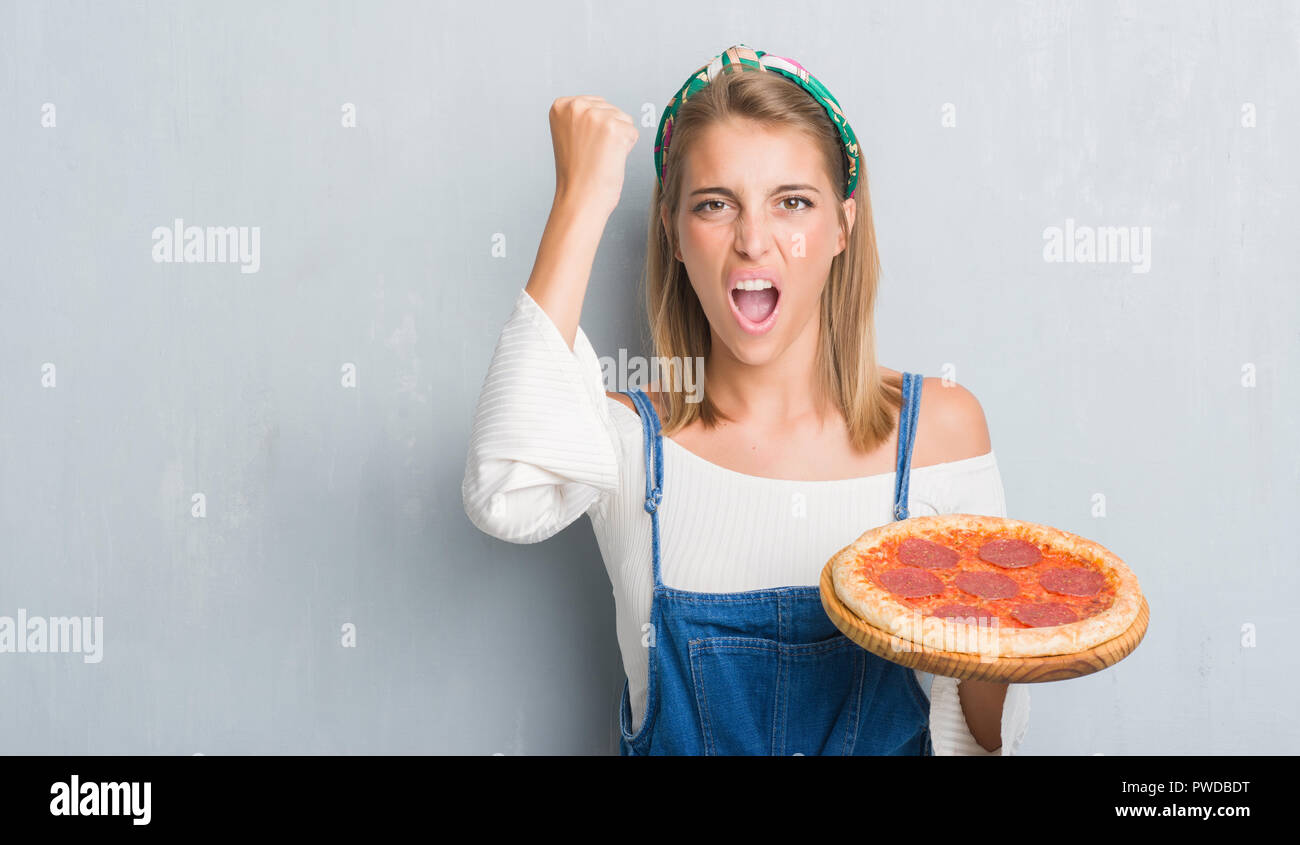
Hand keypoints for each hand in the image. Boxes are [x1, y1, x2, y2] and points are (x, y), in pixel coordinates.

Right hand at [548, 95, 638, 220]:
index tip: (583, 145)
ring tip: (600, 157)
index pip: (596, 104)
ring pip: (624, 120)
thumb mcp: (570, 135)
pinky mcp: (615, 128)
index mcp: (562, 106)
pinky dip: (626, 149)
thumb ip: (583, 117)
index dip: (595, 129)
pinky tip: (609, 160)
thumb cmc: (577, 174)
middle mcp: (577, 106)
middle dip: (608, 132)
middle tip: (592, 154)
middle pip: (611, 109)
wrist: (579, 199)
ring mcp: (596, 116)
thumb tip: (606, 109)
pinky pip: (633, 133)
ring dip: (618, 140)